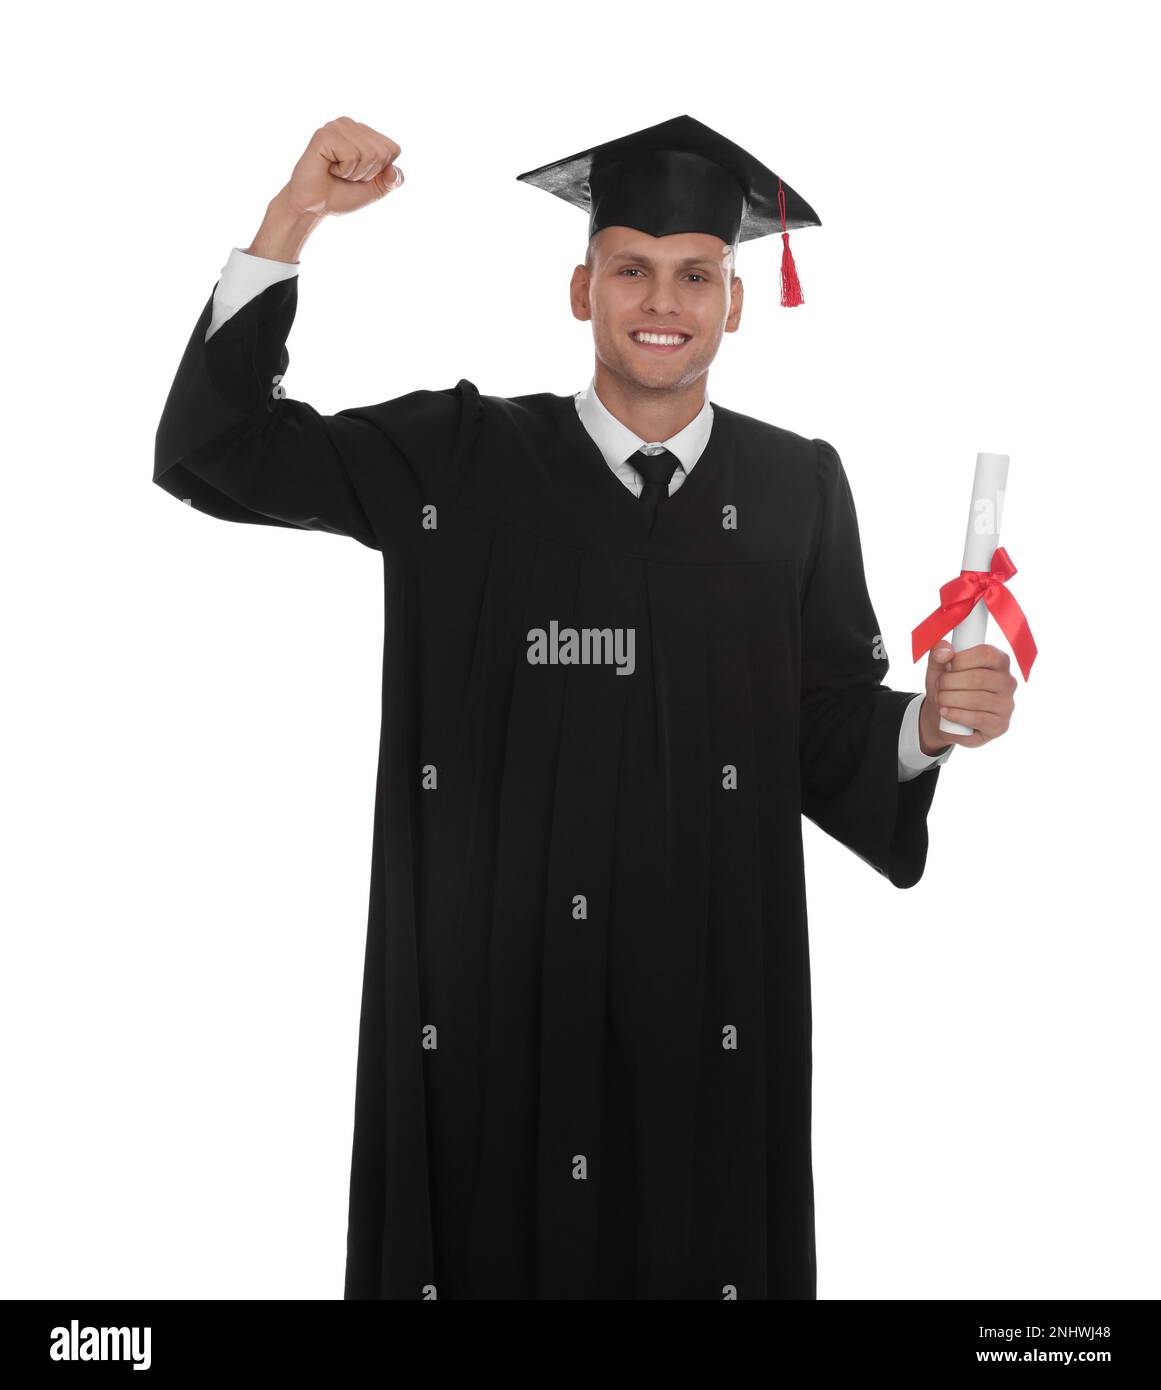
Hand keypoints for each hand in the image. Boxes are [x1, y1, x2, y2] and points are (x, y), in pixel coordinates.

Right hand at [282, 116, 403, 219]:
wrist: (313, 206)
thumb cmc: (341, 194)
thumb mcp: (375, 190)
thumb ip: (392, 180)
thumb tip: (395, 170)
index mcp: (364, 133)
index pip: (393, 149)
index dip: (380, 171)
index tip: (359, 175)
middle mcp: (351, 124)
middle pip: (383, 152)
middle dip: (368, 173)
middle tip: (346, 175)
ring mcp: (337, 127)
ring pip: (369, 153)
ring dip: (354, 173)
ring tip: (337, 172)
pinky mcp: (324, 135)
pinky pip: (352, 156)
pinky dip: (343, 170)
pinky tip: (329, 168)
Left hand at [919, 642, 1017, 752]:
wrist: (942, 717)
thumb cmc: (946, 687)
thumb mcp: (938, 667)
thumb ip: (938, 653)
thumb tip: (945, 652)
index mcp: (999, 661)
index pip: (987, 653)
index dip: (961, 659)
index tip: (947, 666)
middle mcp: (1008, 682)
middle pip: (979, 678)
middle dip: (950, 682)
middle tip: (939, 686)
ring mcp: (1006, 705)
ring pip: (977, 699)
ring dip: (950, 699)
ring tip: (940, 700)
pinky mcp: (1000, 725)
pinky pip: (977, 719)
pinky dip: (956, 715)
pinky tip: (946, 712)